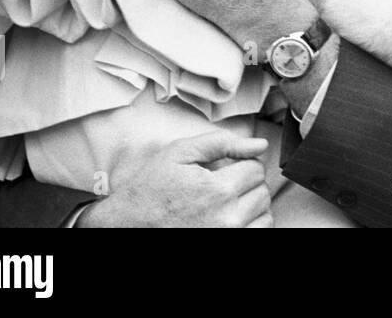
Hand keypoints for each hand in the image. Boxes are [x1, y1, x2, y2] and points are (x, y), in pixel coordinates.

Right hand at [77, 131, 272, 227]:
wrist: (127, 227)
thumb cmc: (151, 190)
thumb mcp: (179, 154)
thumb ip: (222, 143)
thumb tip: (260, 145)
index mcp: (217, 190)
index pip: (256, 169)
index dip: (241, 164)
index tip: (226, 169)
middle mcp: (227, 218)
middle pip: (262, 191)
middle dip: (246, 184)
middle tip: (223, 185)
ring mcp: (228, 236)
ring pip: (264, 213)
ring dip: (251, 204)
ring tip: (225, 202)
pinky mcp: (227, 246)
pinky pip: (259, 232)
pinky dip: (250, 223)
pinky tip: (229, 217)